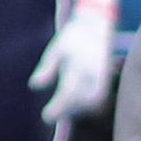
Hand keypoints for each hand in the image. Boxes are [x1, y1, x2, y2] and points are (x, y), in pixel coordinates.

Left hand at [29, 0, 117, 119]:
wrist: (96, 23)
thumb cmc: (73, 36)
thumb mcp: (56, 49)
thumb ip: (46, 68)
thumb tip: (33, 86)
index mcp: (78, 64)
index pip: (68, 92)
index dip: (57, 107)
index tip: (46, 117)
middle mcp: (92, 72)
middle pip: (81, 101)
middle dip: (67, 111)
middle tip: (52, 114)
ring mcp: (102, 75)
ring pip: (92, 101)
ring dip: (78, 109)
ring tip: (64, 111)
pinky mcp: (106, 77)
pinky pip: (99, 97)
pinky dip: (89, 105)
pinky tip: (77, 105)